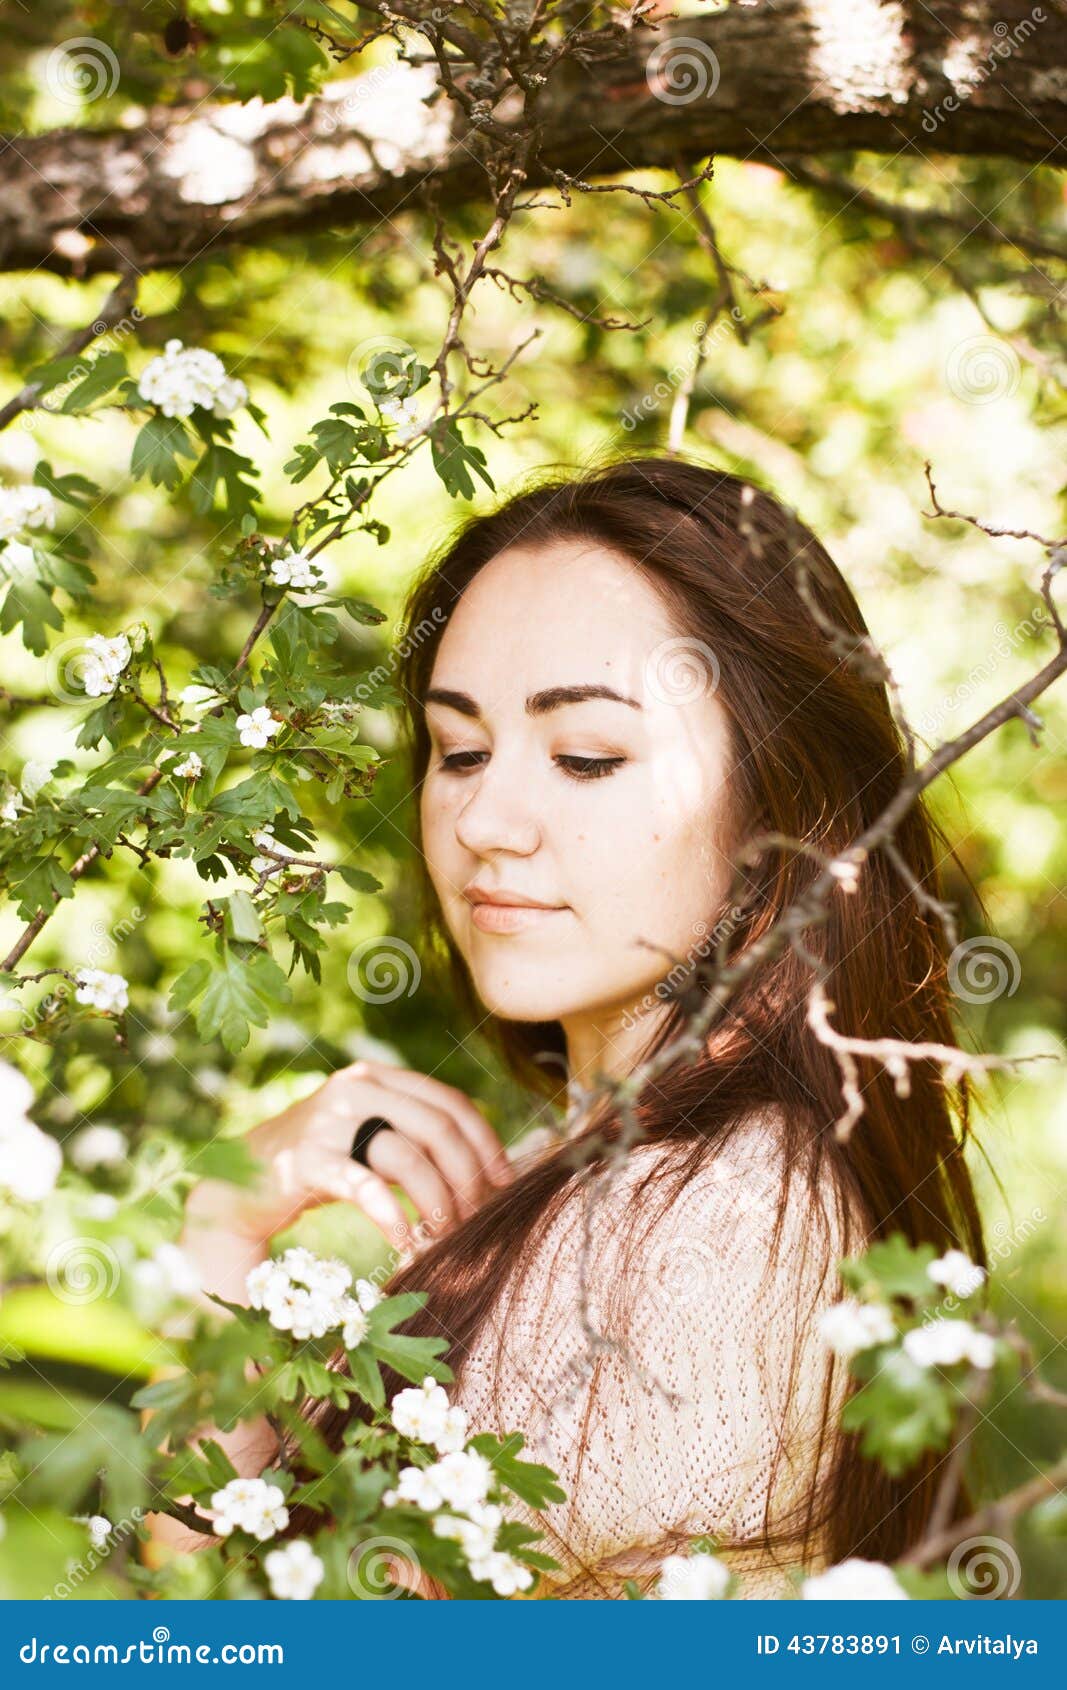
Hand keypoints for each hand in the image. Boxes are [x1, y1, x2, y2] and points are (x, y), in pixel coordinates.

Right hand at [188, 1058, 513, 1257]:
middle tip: (480, 1218)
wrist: (237, 1185)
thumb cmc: (318, 1168)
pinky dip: (393, 1216)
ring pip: (408, 1156)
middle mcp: (355, 1087)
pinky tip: (407, 1242)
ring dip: (438, 1202)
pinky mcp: (305, 1159)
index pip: (450, 1102)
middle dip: (469, 1177)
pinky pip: (365, 1186)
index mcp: (377, 1077)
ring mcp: (329, 1120)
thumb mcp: (370, 1140)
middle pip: (438, 1127)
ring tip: (447, 1236)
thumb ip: (414, 1139)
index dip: (485, 1142)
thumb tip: (487, 1170)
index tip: (505, 1182)